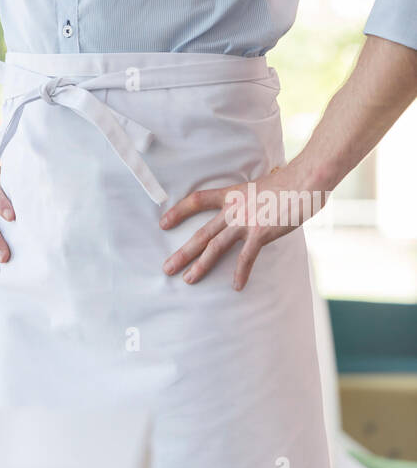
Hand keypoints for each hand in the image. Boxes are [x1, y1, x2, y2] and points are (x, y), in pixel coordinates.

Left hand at [158, 165, 328, 289]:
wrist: (304, 181)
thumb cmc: (288, 183)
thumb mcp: (261, 188)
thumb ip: (251, 200)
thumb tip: (252, 207)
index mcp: (232, 194)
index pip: (197, 200)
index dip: (178, 211)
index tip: (163, 222)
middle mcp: (234, 209)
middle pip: (201, 232)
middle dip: (183, 252)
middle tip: (167, 267)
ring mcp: (246, 221)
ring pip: (215, 246)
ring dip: (200, 265)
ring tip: (188, 279)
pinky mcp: (261, 233)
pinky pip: (247, 257)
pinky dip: (241, 272)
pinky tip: (236, 286)